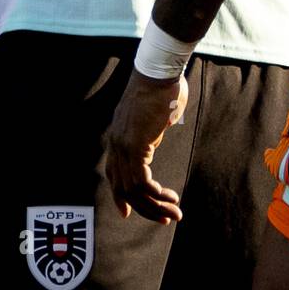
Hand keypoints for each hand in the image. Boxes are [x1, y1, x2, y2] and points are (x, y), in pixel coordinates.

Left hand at [106, 71, 187, 221]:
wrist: (159, 71)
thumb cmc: (163, 87)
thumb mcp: (155, 117)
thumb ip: (153, 131)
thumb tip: (156, 136)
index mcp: (119, 137)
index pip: (113, 174)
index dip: (120, 196)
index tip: (128, 212)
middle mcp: (116, 145)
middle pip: (123, 188)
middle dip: (144, 208)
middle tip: (164, 218)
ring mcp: (123, 146)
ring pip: (134, 190)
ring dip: (155, 206)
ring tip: (175, 213)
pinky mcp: (135, 146)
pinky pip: (142, 182)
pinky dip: (157, 195)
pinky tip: (171, 198)